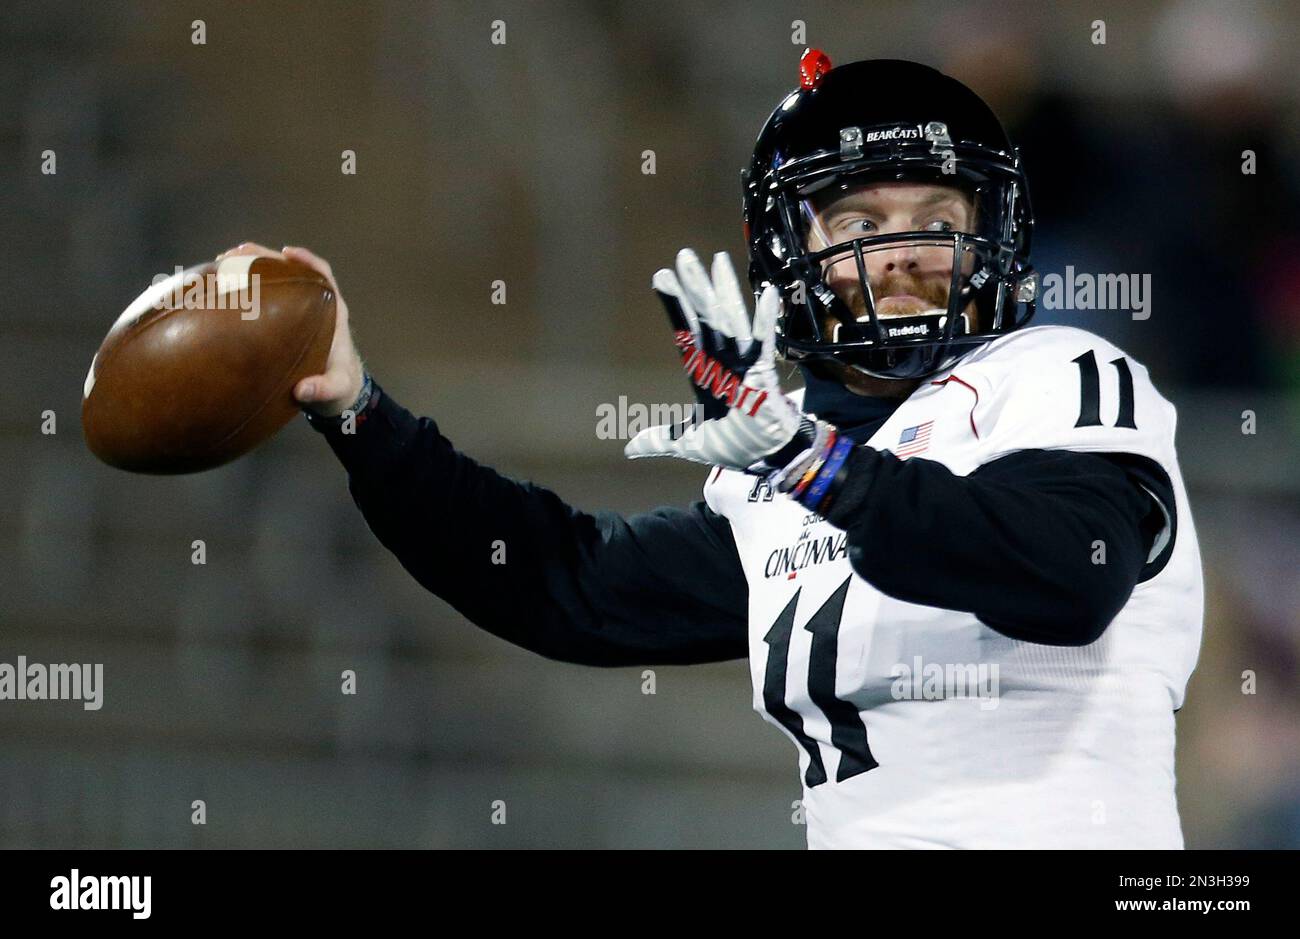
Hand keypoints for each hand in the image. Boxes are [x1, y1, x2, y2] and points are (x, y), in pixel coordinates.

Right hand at [215, 242, 364, 416]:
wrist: (337, 393)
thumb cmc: (340, 386)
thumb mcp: (336, 389)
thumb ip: (324, 389)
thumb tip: (302, 390)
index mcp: (333, 312)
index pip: (323, 276)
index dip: (306, 261)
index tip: (286, 254)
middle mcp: (315, 305)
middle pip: (292, 270)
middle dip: (265, 257)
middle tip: (238, 253)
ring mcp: (297, 310)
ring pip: (276, 279)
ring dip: (252, 266)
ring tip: (223, 261)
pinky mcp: (282, 320)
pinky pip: (266, 296)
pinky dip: (246, 286)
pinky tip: (223, 284)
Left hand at [624, 249, 811, 472]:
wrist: (766, 458)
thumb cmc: (734, 444)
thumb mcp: (690, 443)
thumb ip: (662, 439)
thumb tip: (629, 448)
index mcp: (704, 371)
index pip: (686, 332)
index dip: (675, 306)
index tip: (661, 277)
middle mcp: (722, 360)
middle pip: (706, 318)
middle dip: (695, 288)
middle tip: (684, 255)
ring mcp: (743, 364)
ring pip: (731, 323)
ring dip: (724, 293)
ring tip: (718, 261)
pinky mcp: (764, 374)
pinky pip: (764, 345)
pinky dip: (765, 322)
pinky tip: (766, 295)